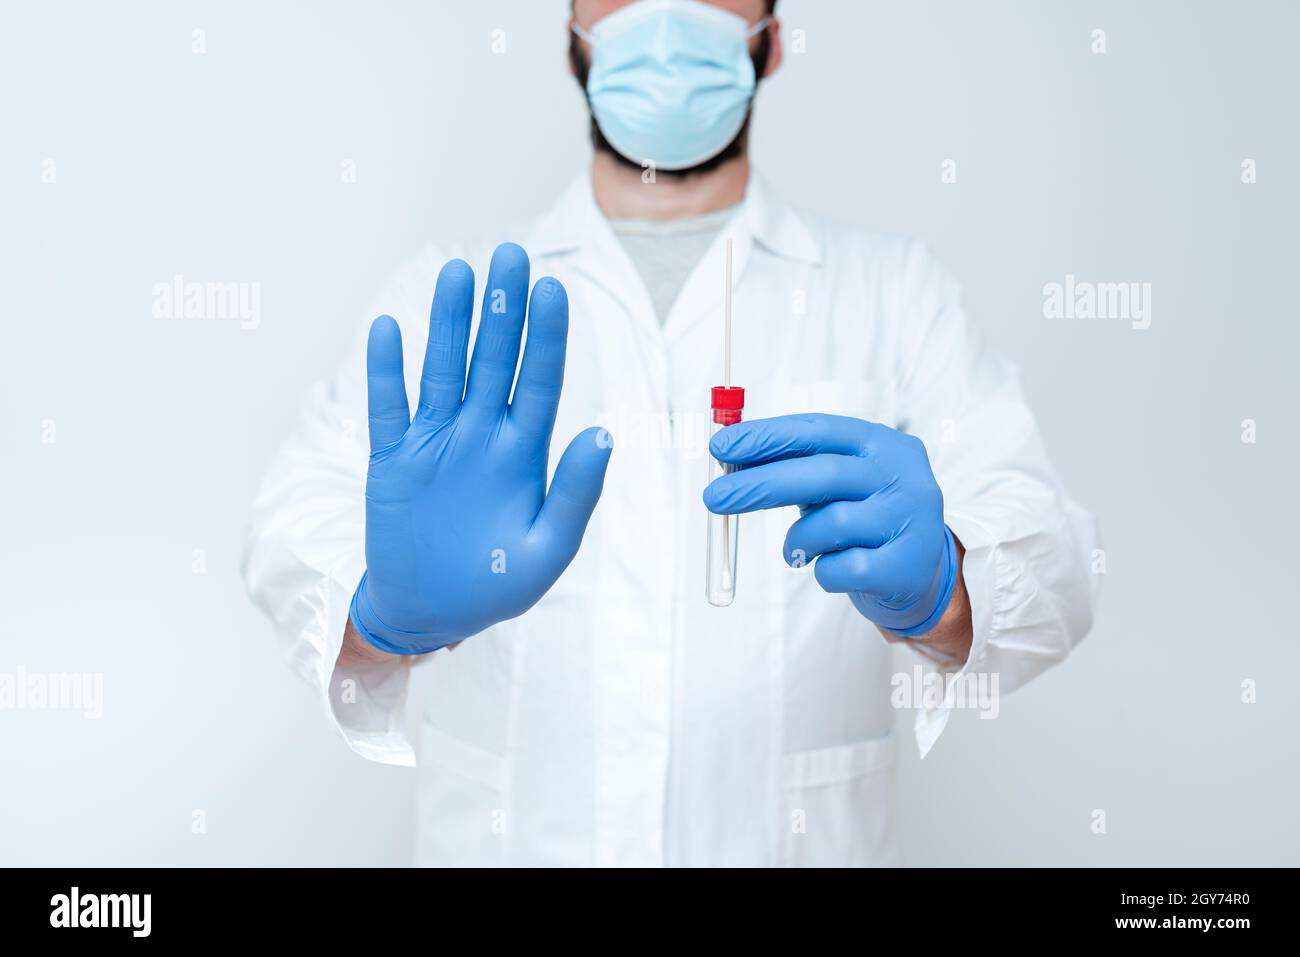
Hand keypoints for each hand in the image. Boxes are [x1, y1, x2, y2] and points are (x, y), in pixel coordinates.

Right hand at [350, 243, 612, 653]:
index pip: (538, 382)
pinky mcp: (393, 459)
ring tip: (458, 272)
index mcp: (523, 453)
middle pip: (492, 360)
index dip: (545, 337)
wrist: (431, 613)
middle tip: (510, 255)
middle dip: (501, 310)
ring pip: (442, 370)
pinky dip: (385, 371)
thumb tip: (604, 435)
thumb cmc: (496, 585)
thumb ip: (575, 494)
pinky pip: (388, 408)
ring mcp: (435, 442)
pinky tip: (387, 327)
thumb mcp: (548, 552)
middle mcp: (481, 435)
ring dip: (448, 323)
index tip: (552, 289)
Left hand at [702, 413, 956, 635]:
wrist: (921, 572)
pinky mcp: (906, 566)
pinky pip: (841, 568)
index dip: (767, 436)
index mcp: (881, 443)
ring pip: (830, 523)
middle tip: (715, 497)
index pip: (818, 430)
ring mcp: (909, 520)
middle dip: (760, 484)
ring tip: (797, 549)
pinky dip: (822, 570)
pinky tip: (831, 567)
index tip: (721, 447)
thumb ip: (795, 466)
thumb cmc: (864, 517)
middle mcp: (901, 476)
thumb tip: (730, 460)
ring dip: (798, 539)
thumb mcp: (838, 481)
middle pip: (822, 473)